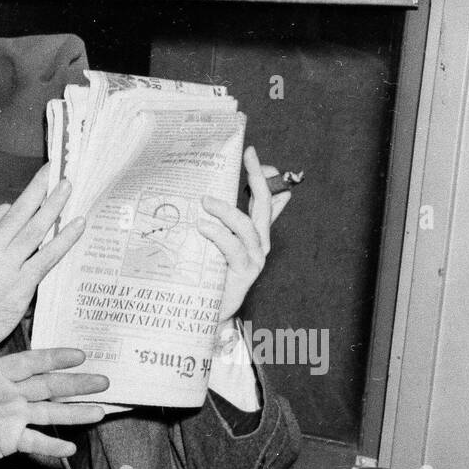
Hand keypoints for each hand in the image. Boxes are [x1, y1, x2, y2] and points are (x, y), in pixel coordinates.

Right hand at [0, 172, 85, 357]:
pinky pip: (48, 256)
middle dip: (39, 188)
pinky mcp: (22, 285)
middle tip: (55, 171)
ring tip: (67, 188)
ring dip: (54, 205)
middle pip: (20, 212)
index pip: (0, 213)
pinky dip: (64, 238)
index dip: (20, 203)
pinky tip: (76, 225)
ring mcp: (7, 267)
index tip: (37, 192)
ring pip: (35, 228)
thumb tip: (4, 216)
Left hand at [0, 319, 108, 468]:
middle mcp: (11, 394)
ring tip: (100, 410)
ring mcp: (13, 417)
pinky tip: (70, 448)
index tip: (79, 355)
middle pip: (49, 386)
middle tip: (103, 381)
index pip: (31, 363)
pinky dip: (52, 445)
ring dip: (75, 412)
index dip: (54, 358)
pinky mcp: (9, 440)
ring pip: (50, 413)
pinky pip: (35, 442)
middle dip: (76, 384)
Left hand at [198, 146, 291, 322]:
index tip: (250, 153)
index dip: (261, 176)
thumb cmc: (211, 279)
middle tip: (246, 156)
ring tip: (205, 201)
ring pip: (246, 227)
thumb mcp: (218, 247)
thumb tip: (223, 203)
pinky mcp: (244, 274)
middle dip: (257, 178)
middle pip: (263, 205)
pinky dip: (219, 234)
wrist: (206, 315)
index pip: (264, 198)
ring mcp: (255, 260)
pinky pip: (234, 248)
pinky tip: (204, 226)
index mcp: (256, 235)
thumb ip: (225, 226)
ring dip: (226, 210)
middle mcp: (260, 245)